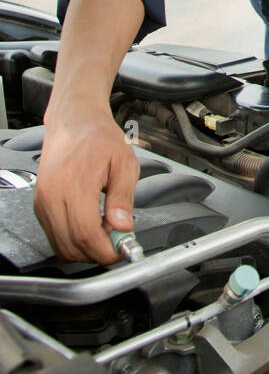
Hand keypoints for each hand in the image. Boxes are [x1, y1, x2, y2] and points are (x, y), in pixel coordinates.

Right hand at [34, 99, 139, 263]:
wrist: (74, 121)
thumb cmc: (99, 137)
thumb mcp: (124, 163)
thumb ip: (123, 198)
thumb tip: (123, 227)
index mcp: (75, 185)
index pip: (86, 235)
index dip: (106, 250)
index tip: (121, 249)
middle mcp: (53, 196)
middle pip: (72, 246)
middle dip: (97, 252)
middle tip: (116, 240)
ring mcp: (42, 201)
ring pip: (61, 245)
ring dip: (84, 247)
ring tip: (105, 228)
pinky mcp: (39, 204)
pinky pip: (54, 234)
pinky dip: (72, 239)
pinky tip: (90, 224)